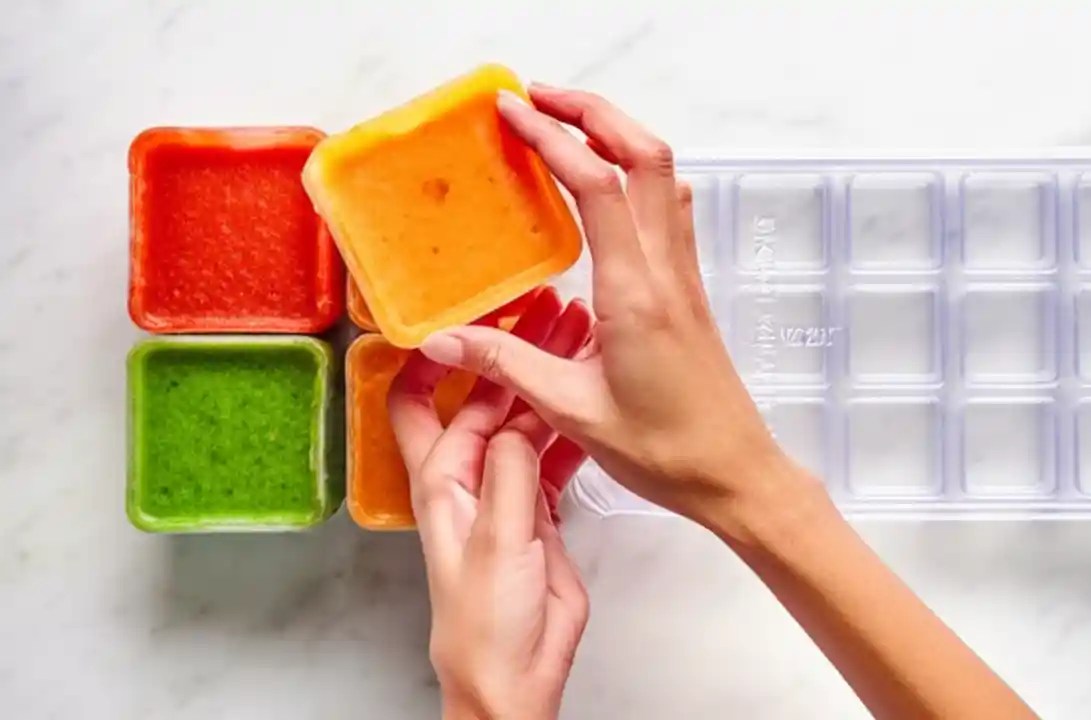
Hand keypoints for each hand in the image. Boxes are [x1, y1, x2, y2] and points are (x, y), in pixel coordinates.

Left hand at [389, 287, 592, 719]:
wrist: (516, 674)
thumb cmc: (484, 624)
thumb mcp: (496, 538)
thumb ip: (508, 473)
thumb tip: (517, 418)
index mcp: (441, 480)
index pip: (429, 399)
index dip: (444, 354)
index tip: (468, 311)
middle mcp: (469, 478)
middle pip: (485, 399)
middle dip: (512, 353)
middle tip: (549, 313)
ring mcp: (504, 491)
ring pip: (523, 420)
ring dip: (547, 382)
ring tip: (580, 342)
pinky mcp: (537, 509)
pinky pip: (552, 453)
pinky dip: (571, 425)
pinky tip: (591, 401)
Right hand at [418, 84, 808, 527]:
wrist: (736, 474)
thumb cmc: (667, 451)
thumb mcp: (571, 411)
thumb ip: (507, 365)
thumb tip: (443, 337)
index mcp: (635, 294)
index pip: (600, 187)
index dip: (555, 139)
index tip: (513, 112)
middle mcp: (666, 271)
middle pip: (646, 156)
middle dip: (593, 112)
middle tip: (538, 98)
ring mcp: (684, 275)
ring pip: (665, 175)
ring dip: (620, 135)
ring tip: (567, 124)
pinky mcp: (688, 289)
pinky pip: (670, 208)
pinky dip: (639, 173)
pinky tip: (609, 186)